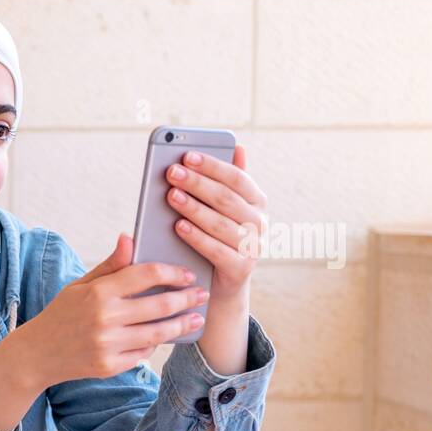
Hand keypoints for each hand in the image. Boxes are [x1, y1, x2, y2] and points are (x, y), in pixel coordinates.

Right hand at [21, 234, 207, 384]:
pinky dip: (156, 345)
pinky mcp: (110, 366)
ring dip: (181, 325)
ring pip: (158, 333)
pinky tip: (165, 337)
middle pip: (159, 306)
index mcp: (98, 292)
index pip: (146, 274)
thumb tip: (129, 237)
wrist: (36, 354)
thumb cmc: (61, 314)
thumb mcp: (81, 285)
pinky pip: (143, 354)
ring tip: (195, 318)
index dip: (172, 273)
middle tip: (202, 295)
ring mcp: (108, 344)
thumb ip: (110, 265)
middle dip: (186, 299)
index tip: (187, 274)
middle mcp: (105, 318)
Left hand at [165, 145, 267, 295]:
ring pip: (220, 223)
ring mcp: (253, 246)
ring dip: (194, 208)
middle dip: (197, 183)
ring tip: (171, 196)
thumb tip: (239, 147)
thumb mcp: (223, 209)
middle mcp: (260, 222)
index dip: (212, 166)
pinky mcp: (241, 268)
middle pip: (225, 198)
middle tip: (172, 173)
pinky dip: (196, 237)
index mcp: (257, 201)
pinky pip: (216, 250)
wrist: (221, 283)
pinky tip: (178, 226)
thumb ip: (227, 182)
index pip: (236, 177)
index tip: (187, 156)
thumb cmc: (218, 237)